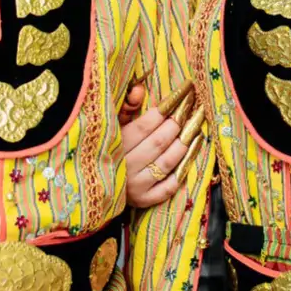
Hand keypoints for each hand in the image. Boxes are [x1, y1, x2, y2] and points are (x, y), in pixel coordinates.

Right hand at [120, 84, 187, 209]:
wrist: (94, 184)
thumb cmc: (108, 149)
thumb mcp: (112, 126)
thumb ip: (125, 108)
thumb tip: (140, 90)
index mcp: (114, 145)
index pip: (144, 125)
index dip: (165, 109)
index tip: (182, 95)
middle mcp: (125, 166)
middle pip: (158, 142)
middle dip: (178, 123)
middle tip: (192, 109)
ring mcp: (135, 185)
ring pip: (166, 163)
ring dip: (184, 144)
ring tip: (196, 129)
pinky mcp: (144, 200)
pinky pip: (168, 187)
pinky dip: (182, 170)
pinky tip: (192, 154)